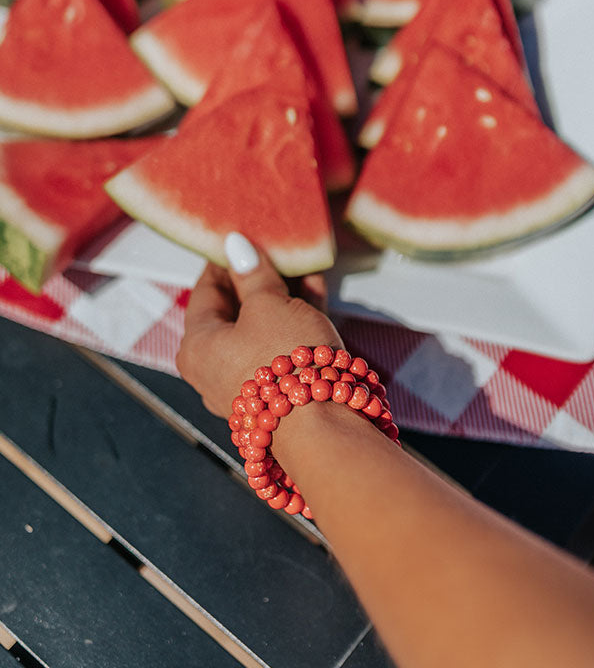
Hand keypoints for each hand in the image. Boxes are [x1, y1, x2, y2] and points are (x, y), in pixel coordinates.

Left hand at [176, 233, 343, 418]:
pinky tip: (314, 290)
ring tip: (302, 265)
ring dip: (281, 296)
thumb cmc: (284, 364)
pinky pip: (279, 348)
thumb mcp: (268, 305)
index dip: (225, 261)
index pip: (205, 291)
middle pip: (234, 312)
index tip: (243, 239)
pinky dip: (293, 320)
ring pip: (260, 329)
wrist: (323, 428)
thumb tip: (236, 244)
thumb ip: (253, 273)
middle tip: (276, 249)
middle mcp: (213, 369)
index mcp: (196, 346)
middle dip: (259, 278)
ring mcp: (245, 384)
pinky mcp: (276, 394)